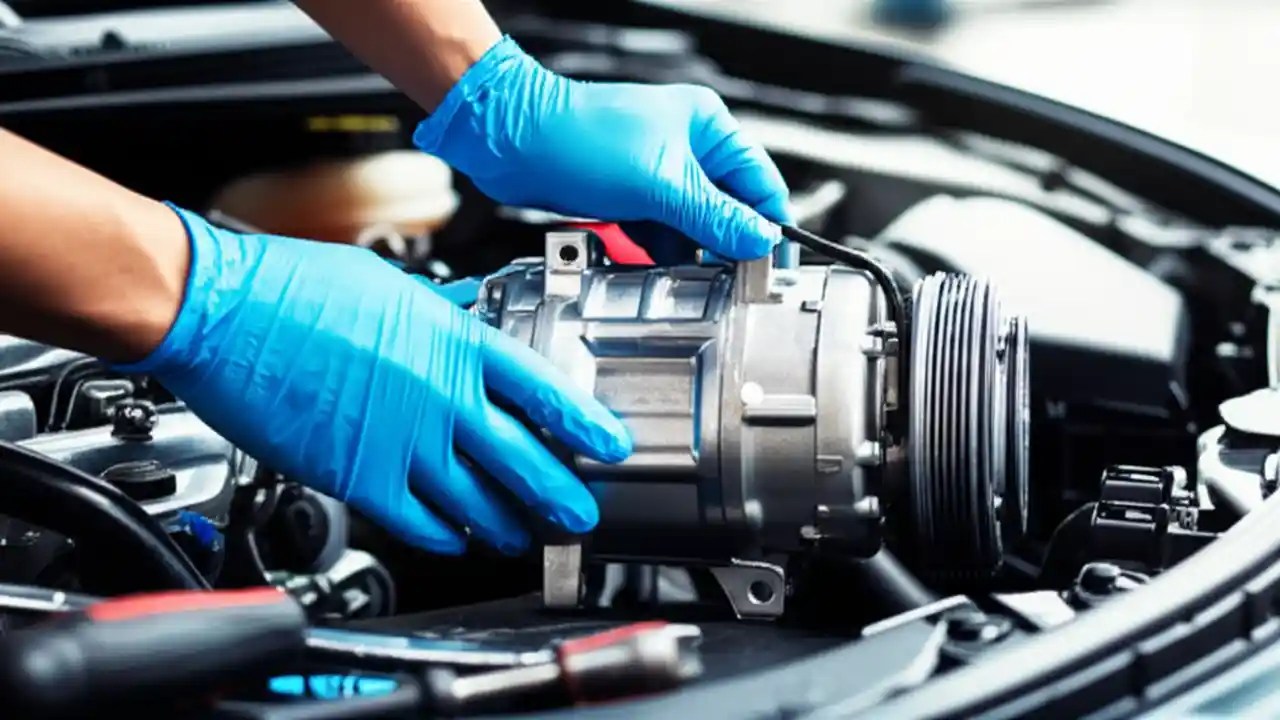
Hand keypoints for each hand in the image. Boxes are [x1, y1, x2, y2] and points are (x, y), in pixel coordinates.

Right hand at [118, 206, 632, 554]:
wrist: (225, 311)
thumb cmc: (295, 286)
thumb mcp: (390, 286)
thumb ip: (437, 314)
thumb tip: (463, 314)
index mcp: (454, 340)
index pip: (542, 389)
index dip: (584, 421)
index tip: (610, 443)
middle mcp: (440, 395)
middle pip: (523, 458)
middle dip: (560, 492)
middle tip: (581, 513)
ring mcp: (403, 441)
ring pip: (477, 500)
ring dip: (509, 523)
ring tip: (527, 535)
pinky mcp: (359, 477)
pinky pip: (420, 521)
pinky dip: (447, 536)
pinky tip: (460, 540)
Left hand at [413, 36, 792, 264]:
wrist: (511, 142)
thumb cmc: (579, 140)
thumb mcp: (661, 186)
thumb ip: (715, 218)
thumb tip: (760, 240)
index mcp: (707, 128)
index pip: (760, 184)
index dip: (769, 228)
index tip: (773, 269)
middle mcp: (687, 148)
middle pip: (727, 211)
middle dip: (726, 247)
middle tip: (733, 285)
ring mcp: (657, 174)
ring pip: (691, 228)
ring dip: (689, 256)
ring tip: (689, 283)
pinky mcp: (629, 197)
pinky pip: (658, 234)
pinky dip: (659, 255)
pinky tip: (656, 273)